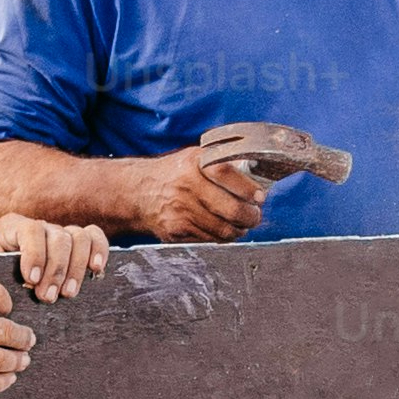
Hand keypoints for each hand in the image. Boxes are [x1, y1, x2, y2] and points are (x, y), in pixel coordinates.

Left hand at [0, 214, 107, 301]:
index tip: (31, 281)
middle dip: (57, 268)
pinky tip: (96, 271)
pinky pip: (95, 239)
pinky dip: (99, 251)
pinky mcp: (77, 249)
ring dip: (76, 267)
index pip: (32, 229)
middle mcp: (39, 228)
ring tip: (68, 294)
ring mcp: (60, 237)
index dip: (35, 254)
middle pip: (59, 236)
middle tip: (49, 298)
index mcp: (11, 228)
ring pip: (79, 237)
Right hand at [112, 147, 266, 243]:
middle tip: (254, 215)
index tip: (259, 197)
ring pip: (224, 230)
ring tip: (241, 224)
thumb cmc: (174, 174)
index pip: (227, 174)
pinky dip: (221, 237)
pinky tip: (222, 228)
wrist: (139, 193)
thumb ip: (222, 163)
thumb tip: (257, 176)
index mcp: (193, 164)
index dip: (248, 189)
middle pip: (232, 210)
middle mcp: (186, 187)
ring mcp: (180, 212)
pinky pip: (210, 239)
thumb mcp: (195, 158)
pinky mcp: (176, 231)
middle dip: (251, 217)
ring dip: (239, 230)